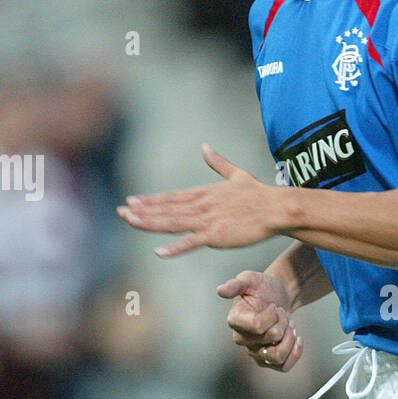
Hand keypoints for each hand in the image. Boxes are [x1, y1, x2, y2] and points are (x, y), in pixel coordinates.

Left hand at [117, 144, 279, 255]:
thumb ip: (218, 163)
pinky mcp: (217, 235)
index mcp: (204, 193)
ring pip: (173, 222)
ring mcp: (208, 220)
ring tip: (130, 222)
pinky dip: (175, 247)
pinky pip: (191, 242)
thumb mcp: (236, 174)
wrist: (276, 208)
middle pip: (167, 209)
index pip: (172, 197)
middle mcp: (201, 205)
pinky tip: (160, 251)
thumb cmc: (259, 193)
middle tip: (120, 212)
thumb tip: (205, 147)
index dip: (151, 200)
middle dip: (142, 211)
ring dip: (150, 222)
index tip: (132, 201)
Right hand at [217, 269, 302, 372]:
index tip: (273, 306)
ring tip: (290, 326)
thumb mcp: (250, 279)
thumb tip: (220, 290)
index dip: (273, 315)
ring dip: (290, 338)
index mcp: (235, 320)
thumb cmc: (262, 288)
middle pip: (272, 338)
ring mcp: (254, 352)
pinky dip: (295, 352)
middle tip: (281, 313)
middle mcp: (241, 339)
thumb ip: (236, 284)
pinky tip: (297, 338)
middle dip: (283, 321)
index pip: (258, 326)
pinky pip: (283, 367)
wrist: (277, 298)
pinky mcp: (267, 361)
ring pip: (277, 357)